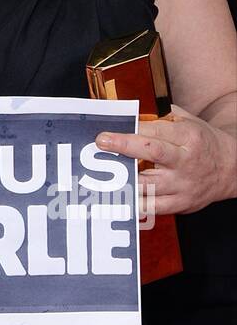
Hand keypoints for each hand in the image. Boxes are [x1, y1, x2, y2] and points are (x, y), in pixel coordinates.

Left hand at [96, 104, 236, 215]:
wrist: (231, 170)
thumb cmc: (203, 143)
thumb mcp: (188, 122)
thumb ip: (160, 118)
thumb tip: (130, 116)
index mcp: (188, 137)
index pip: (155, 132)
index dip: (130, 130)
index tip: (109, 130)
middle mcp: (185, 161)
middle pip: (152, 153)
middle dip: (124, 147)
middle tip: (101, 142)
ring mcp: (183, 184)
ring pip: (149, 184)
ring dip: (123, 180)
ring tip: (101, 175)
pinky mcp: (181, 203)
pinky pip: (153, 207)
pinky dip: (134, 204)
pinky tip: (118, 198)